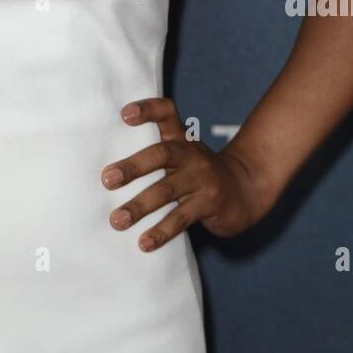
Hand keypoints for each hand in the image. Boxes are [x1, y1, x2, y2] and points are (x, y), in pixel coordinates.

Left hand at [101, 97, 276, 250]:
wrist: (246, 190)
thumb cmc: (199, 173)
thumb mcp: (182, 155)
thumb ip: (153, 154)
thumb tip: (107, 172)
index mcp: (182, 138)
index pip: (166, 113)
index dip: (147, 110)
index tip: (125, 114)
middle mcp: (192, 154)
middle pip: (162, 153)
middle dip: (133, 166)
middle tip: (107, 179)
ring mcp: (203, 179)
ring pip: (167, 190)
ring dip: (139, 206)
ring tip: (116, 220)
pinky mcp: (210, 204)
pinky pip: (181, 218)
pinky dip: (161, 231)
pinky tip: (144, 243)